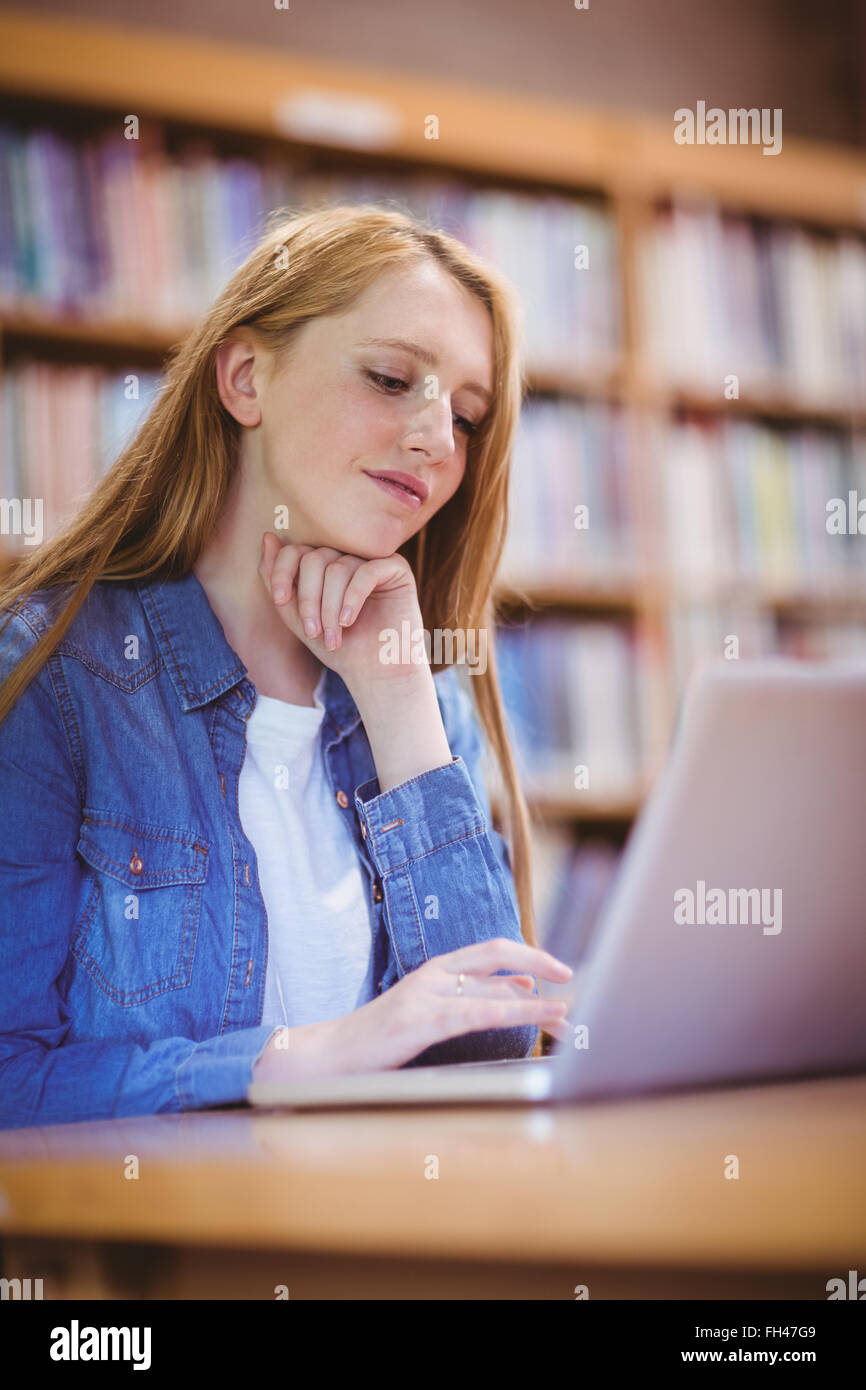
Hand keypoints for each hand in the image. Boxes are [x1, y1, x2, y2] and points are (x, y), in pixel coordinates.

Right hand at [252, 939, 572, 1082]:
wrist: (328, 1056)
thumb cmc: (378, 1039)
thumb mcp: (429, 1012)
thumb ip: (470, 998)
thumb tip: (522, 989)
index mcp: (436, 969)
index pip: (492, 950)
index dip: (529, 956)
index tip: (560, 970)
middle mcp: (433, 974)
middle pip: (497, 955)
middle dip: (539, 963)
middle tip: (571, 977)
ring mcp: (425, 995)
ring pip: (492, 989)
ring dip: (535, 1004)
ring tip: (565, 1014)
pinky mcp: (419, 1021)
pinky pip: (473, 1013)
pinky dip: (510, 1013)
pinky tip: (532, 1017)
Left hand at [258, 532, 424, 691]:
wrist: (375, 672)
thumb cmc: (339, 647)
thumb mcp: (298, 617)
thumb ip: (278, 580)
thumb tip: (267, 537)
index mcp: (324, 566)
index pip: (295, 551)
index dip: (282, 573)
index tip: (280, 602)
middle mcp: (347, 557)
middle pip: (314, 559)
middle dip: (308, 599)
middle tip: (313, 632)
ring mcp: (372, 561)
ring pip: (338, 569)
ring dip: (330, 608)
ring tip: (333, 637)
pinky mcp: (395, 569)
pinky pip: (367, 571)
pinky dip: (353, 598)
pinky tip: (349, 620)